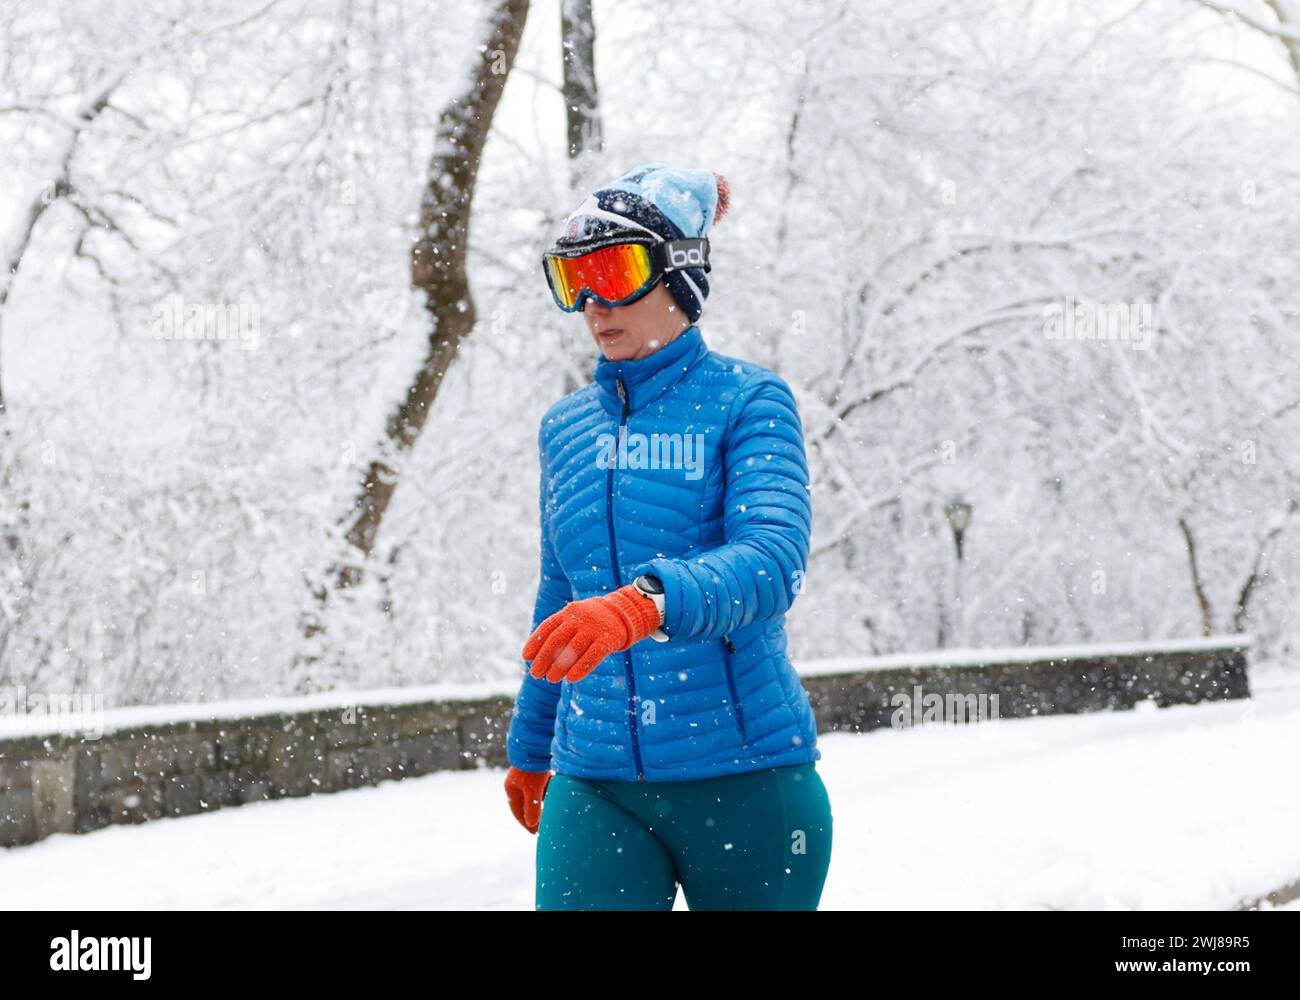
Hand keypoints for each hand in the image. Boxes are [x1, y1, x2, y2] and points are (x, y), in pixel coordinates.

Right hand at [504, 766, 551, 833]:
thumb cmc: (532, 769)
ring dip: (543, 801)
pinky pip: (542, 785)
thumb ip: (532, 807)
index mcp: (512, 789)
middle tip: (543, 825)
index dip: (525, 823)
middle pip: (526, 803)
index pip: (517, 811)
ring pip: (536, 794)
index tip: (534, 833)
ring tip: (551, 810)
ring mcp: (526, 777)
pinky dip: (548, 790)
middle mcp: (517, 784)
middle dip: (535, 813)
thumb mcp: (533, 790)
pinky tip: (555, 793)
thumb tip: (531, 824)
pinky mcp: (536, 771)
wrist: (536, 744)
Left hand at [521, 585, 660, 682]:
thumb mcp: (574, 620)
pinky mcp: (608, 639)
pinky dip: (581, 667)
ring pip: (573, 649)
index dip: (535, 642)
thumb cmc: (591, 622)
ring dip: (560, 666)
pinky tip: (571, 679)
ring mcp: (594, 628)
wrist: (623, 612)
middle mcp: (580, 618)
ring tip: (550, 679)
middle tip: (535, 674)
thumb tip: (536, 657)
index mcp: (568, 612)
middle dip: (544, 658)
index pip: (548, 627)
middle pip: (557, 639)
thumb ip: (558, 633)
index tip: (526, 657)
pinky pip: (593, 655)